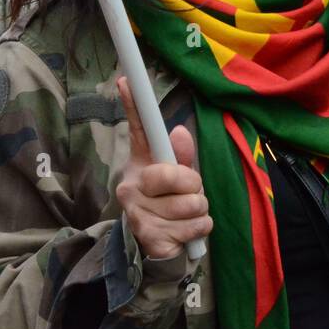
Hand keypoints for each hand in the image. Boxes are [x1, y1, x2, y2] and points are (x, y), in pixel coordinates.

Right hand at [114, 76, 211, 259]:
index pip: (136, 131)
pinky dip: (201, 228)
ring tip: (187, 214)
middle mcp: (131, 185)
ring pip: (190, 204)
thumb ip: (183, 157)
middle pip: (172, 175)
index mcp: (140, 164)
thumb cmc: (170, 205)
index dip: (133, 105)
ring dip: (199, 211)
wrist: (157, 248)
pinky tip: (187, 231)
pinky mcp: (149, 237)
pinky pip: (194, 226)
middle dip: (193, 186)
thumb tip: (180, 130)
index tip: (127, 80)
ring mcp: (136, 213)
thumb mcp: (179, 178)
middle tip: (191, 193)